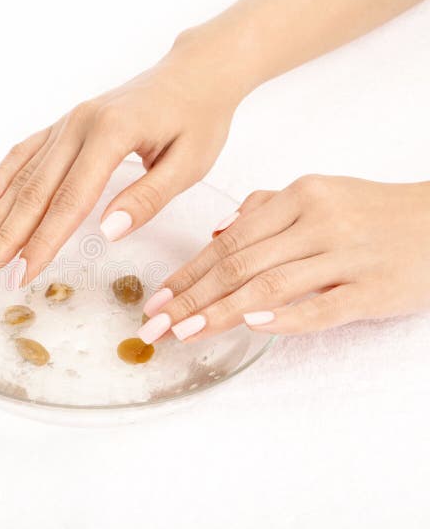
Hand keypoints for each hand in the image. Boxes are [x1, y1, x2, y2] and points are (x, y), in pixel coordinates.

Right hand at [0, 34, 250, 284]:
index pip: (70, 202)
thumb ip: (147, 198)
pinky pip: (27, 151)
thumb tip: (107, 232)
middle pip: (34, 191)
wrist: (195, 73)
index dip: (42, 243)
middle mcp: (80, 125)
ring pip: (24, 174)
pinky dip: (4, 177)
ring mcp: (69, 122)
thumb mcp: (189, 163)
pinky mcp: (67, 123)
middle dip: (5, 236)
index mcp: (111, 135)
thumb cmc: (198, 119)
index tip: (20, 275)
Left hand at [137, 175, 429, 342]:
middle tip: (157, 324)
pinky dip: (283, 317)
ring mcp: (345, 255)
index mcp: (299, 197)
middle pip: (239, 264)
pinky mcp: (372, 288)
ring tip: (185, 333)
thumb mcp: (319, 195)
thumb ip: (265, 210)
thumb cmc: (373, 212)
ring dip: (220, 312)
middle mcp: (317, 221)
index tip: (157, 299)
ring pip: (269, 286)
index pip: (229, 240)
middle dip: (191, 298)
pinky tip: (249, 327)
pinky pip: (320, 306)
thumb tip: (215, 233)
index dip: (188, 272)